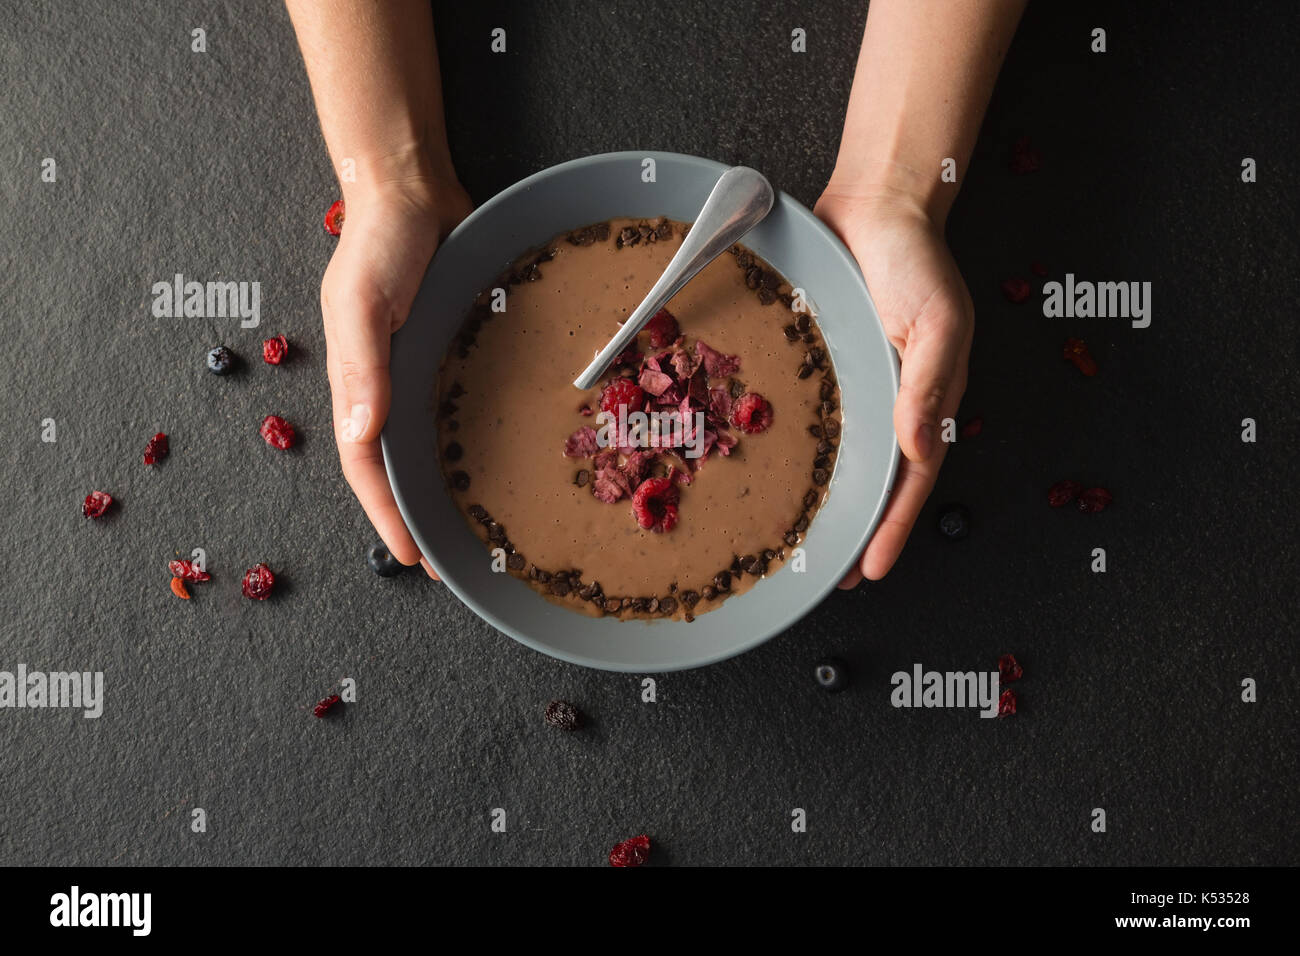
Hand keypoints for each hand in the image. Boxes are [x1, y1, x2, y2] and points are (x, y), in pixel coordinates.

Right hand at [321, 177, 471, 577]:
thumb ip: (360, 364)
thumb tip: (362, 432)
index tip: (411, 556)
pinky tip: (494, 457)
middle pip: (393, 466)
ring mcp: (413, 369)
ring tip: (470, 525)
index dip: (385, 513)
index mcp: (355, 381)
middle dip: (413, 514)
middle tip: (446, 559)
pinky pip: (450, 407)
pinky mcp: (443, 350)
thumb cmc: (379, 240)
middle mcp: (383, 383)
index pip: (365, 465)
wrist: (411, 189)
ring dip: (440, 485)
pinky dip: (465, 439)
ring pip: (423, 443)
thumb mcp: (362, 300)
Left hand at [814, 185, 973, 583]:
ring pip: (844, 458)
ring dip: (827, 500)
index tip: (867, 571)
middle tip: (828, 577)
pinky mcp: (828, 367)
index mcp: (927, 399)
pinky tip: (778, 473)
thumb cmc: (916, 260)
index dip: (891, 529)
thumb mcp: (937, 322)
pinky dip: (800, 451)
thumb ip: (926, 386)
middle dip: (856, 531)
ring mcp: (859, 387)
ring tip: (801, 542)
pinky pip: (816, 418)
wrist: (877, 205)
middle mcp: (892, 401)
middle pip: (876, 481)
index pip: (911, 481)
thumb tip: (917, 450)